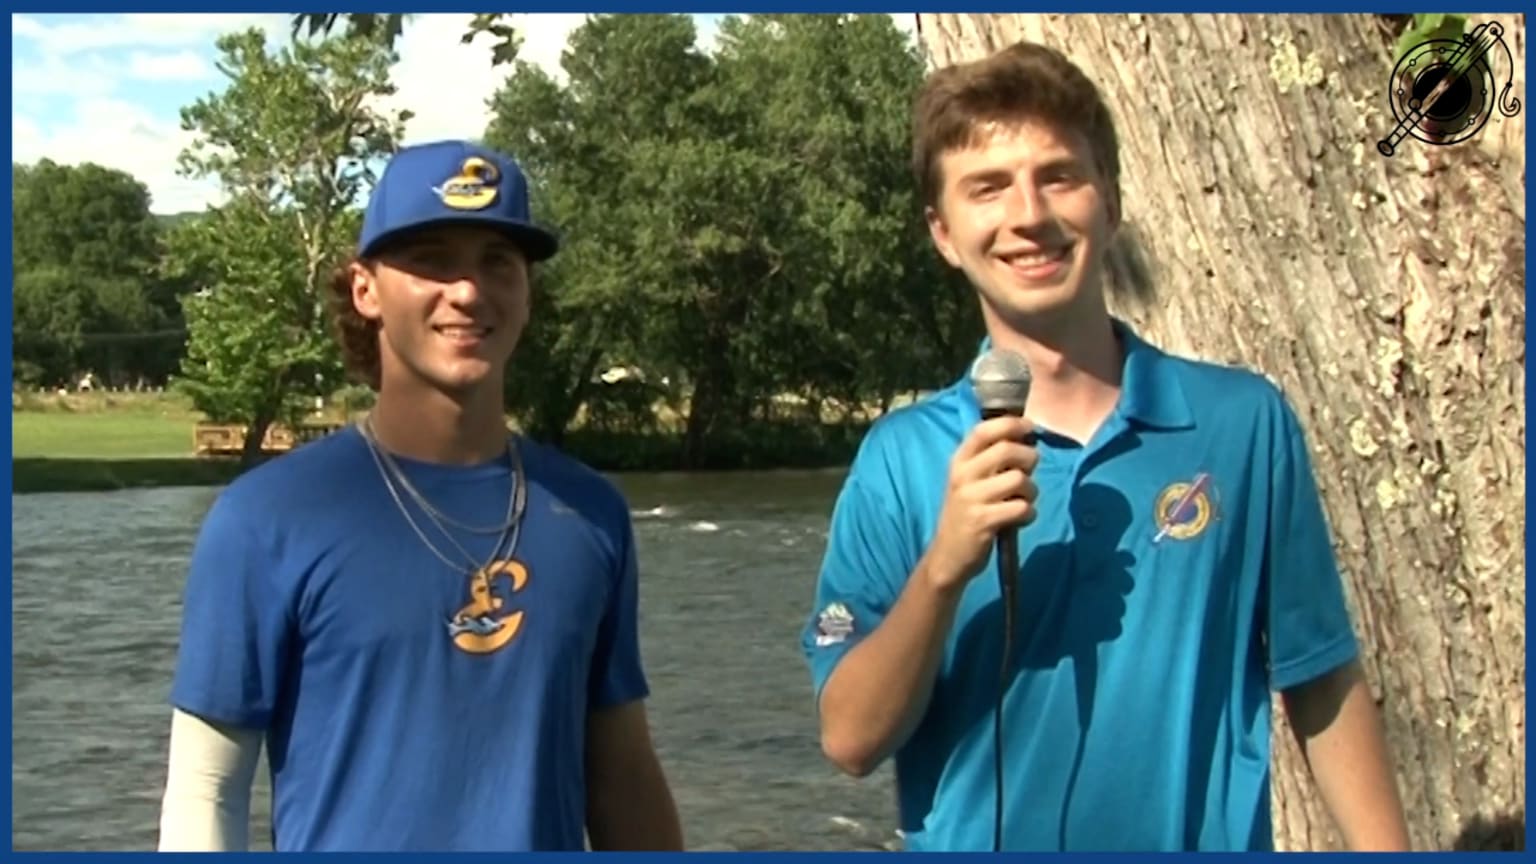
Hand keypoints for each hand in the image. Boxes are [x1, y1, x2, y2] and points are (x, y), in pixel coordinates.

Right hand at [923, 415, 1037, 592]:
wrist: (948, 556)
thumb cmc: (966, 514)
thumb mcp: (969, 482)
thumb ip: (991, 461)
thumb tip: (1026, 441)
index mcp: (959, 461)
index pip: (983, 430)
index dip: (1011, 424)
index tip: (1029, 427)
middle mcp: (962, 475)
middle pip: (1007, 450)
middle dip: (1029, 458)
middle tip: (1029, 472)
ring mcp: (971, 498)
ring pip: (1019, 479)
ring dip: (1031, 491)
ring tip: (1024, 501)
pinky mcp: (983, 521)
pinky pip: (1021, 508)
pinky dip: (1029, 514)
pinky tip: (1020, 519)